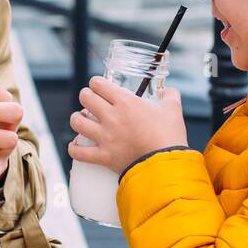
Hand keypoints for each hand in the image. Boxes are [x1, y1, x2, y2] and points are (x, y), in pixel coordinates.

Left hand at [66, 77, 187, 175]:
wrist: (166, 164)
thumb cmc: (169, 136)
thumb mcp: (173, 110)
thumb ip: (170, 96)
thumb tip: (168, 91)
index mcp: (126, 102)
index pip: (99, 84)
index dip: (96, 83)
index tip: (99, 87)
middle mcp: (111, 117)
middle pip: (85, 98)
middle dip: (86, 97)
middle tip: (91, 102)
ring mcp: (105, 137)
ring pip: (77, 122)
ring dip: (77, 119)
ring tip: (82, 121)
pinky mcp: (103, 156)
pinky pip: (78, 152)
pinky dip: (74, 148)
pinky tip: (76, 146)